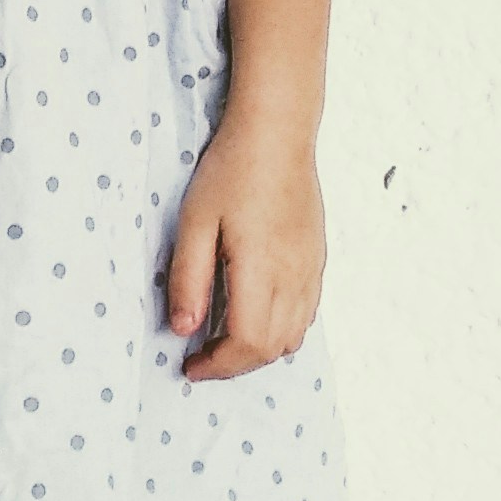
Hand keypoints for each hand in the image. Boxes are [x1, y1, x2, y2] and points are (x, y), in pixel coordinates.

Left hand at [166, 115, 324, 379]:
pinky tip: (254, 315)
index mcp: (260, 269)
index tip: (190, 366)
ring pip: (294, 337)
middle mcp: (293, 276)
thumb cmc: (232, 171)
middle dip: (235, 364)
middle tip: (201, 357)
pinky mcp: (317, 260)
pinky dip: (281, 331)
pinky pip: (306, 315)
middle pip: (271, 348)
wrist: (278, 135)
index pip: (247, 343)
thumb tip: (183, 330)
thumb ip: (189, 279)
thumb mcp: (195, 223)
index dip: (218, 365)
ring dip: (259, 350)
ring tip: (224, 340)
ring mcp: (310, 270)